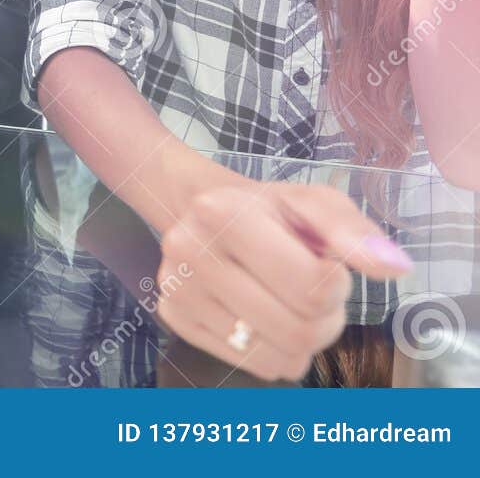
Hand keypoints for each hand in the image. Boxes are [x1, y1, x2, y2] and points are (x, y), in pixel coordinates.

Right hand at [153, 180, 412, 380]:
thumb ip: (355, 232)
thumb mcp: (315, 203)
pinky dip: (271, 351)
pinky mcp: (173, 316)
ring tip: (288, 306)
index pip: (313, 289)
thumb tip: (394, 266)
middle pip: (298, 331)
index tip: (324, 266)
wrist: (204, 211)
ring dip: (300, 342)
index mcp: (223, 213)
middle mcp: (189, 250)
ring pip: (276, 357)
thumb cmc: (269, 211)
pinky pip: (251, 365)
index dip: (337, 286)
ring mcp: (177, 287)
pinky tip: (261, 317)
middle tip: (314, 296)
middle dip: (324, 321)